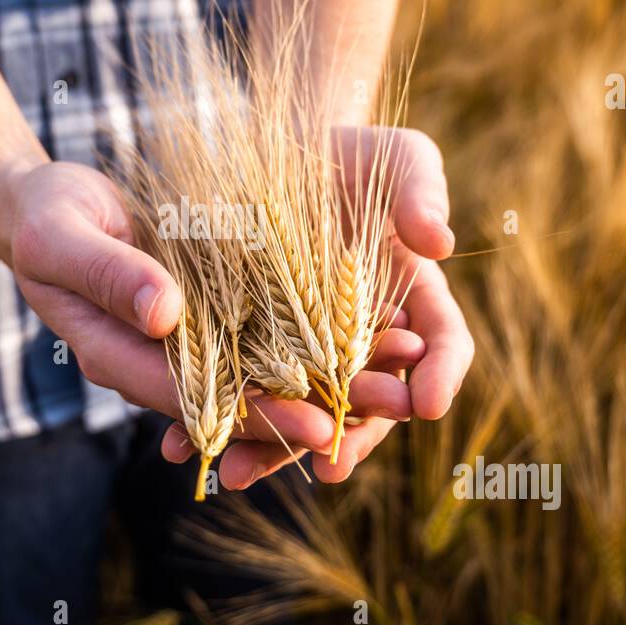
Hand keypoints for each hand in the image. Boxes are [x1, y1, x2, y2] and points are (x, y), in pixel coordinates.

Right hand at [7, 162, 438, 464]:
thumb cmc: (47, 217)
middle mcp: (160, 359)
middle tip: (384, 413)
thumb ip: (109, 274)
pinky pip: (266, 335)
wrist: (51, 202)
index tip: (318, 423)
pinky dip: (314, 340)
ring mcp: (188, 340)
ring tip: (397, 385)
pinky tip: (371, 337)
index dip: (256, 416)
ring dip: (328, 382)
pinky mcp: (211, 311)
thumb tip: (168, 315)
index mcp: (118, 355)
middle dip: (313, 410)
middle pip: (242, 400)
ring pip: (264, 374)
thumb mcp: (63, 237)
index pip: (194, 400)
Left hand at [160, 127, 473, 487]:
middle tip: (332, 461)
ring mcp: (308, 352)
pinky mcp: (253, 350)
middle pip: (368, 401)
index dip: (440, 375)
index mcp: (414, 302)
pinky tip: (183, 442)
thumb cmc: (355, 154)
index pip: (441, 345)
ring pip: (299, 410)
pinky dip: (215, 418)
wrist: (281, 150)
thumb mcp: (398, 157)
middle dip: (350, 434)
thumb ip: (422, 193)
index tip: (430, 403)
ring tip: (238, 474)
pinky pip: (241, 391)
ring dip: (271, 447)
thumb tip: (440, 242)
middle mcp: (364, 341)